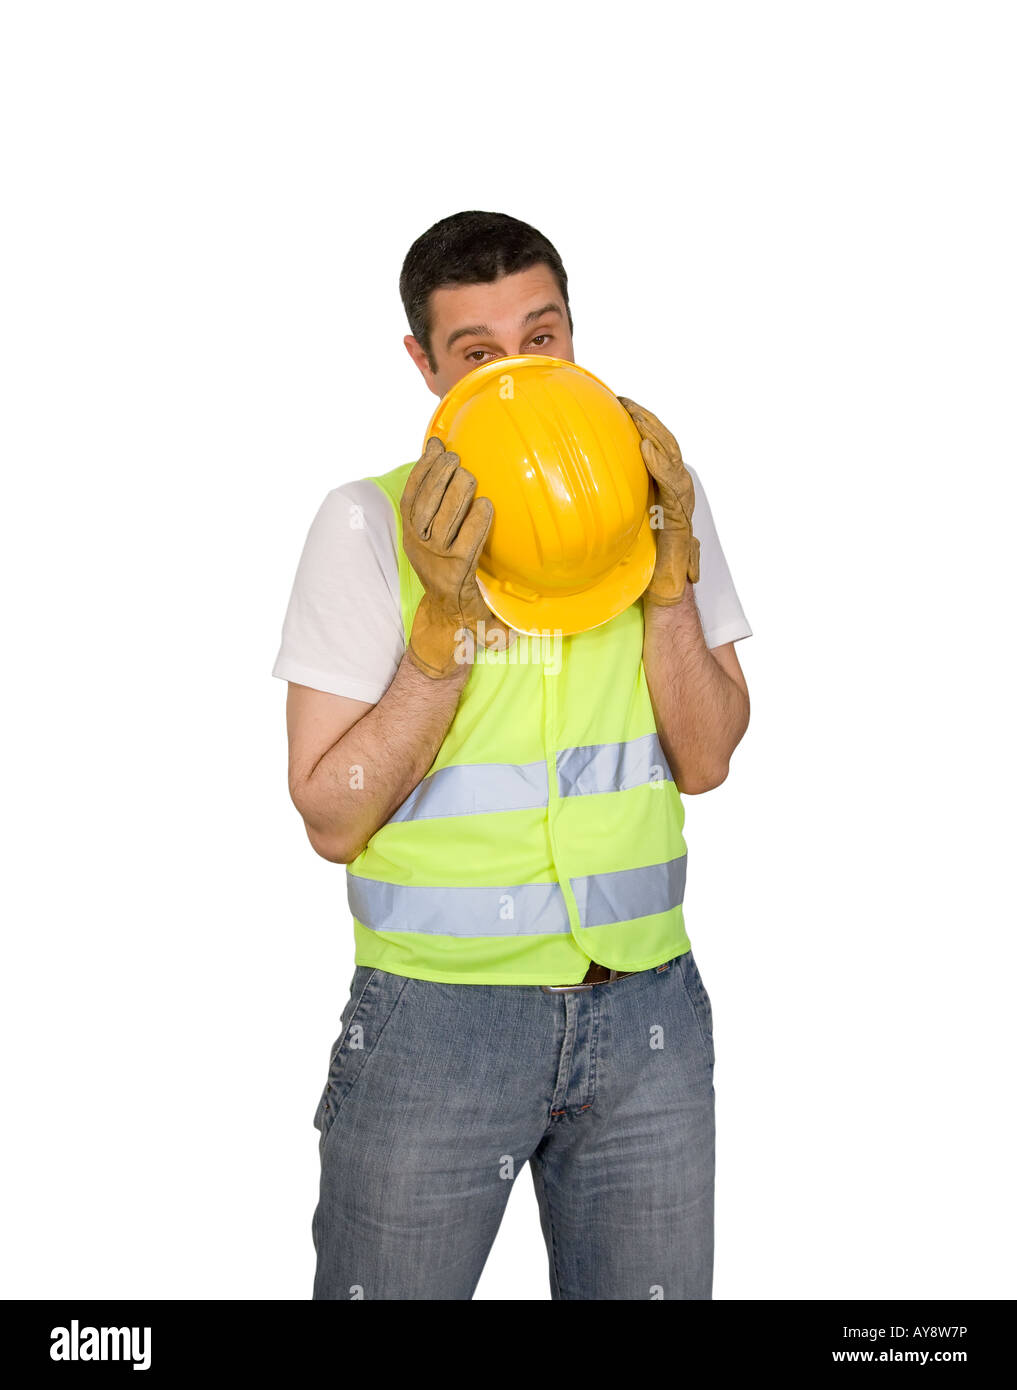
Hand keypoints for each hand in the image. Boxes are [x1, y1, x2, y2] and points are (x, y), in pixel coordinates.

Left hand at [400, 437, 511, 677]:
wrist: (440, 611)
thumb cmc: (475, 608)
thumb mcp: (491, 621)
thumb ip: (503, 625)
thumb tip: (525, 636)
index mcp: (456, 577)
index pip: (464, 549)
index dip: (474, 525)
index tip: (488, 504)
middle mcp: (433, 559)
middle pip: (440, 523)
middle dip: (453, 496)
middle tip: (468, 473)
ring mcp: (418, 541)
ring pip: (422, 506)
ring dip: (436, 479)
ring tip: (451, 456)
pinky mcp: (409, 526)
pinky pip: (410, 495)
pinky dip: (421, 471)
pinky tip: (433, 449)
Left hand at [617, 396, 699, 604]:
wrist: (659, 598)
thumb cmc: (636, 566)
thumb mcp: (612, 530)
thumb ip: (599, 509)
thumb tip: (556, 491)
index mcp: (659, 492)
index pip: (655, 448)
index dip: (641, 424)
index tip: (619, 403)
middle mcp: (673, 495)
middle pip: (666, 446)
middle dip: (647, 420)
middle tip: (625, 401)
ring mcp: (680, 508)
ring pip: (673, 460)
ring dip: (655, 434)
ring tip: (636, 416)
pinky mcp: (681, 524)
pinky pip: (673, 489)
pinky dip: (661, 466)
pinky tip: (646, 449)